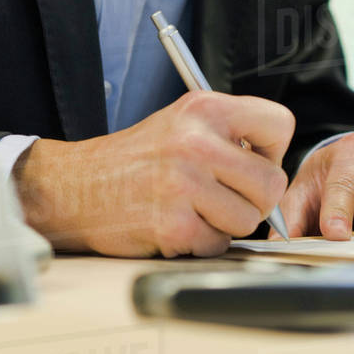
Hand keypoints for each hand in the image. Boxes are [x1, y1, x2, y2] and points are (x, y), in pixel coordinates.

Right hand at [13, 91, 293, 257]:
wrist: (74, 188)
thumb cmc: (136, 160)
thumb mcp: (182, 123)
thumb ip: (231, 137)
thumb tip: (278, 171)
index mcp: (204, 109)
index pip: (279, 124)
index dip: (273, 151)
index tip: (253, 162)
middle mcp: (196, 142)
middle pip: (272, 183)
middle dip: (254, 199)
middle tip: (224, 197)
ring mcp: (184, 184)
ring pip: (249, 219)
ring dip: (226, 224)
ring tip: (195, 210)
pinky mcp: (173, 224)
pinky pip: (218, 245)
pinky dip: (201, 243)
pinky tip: (176, 225)